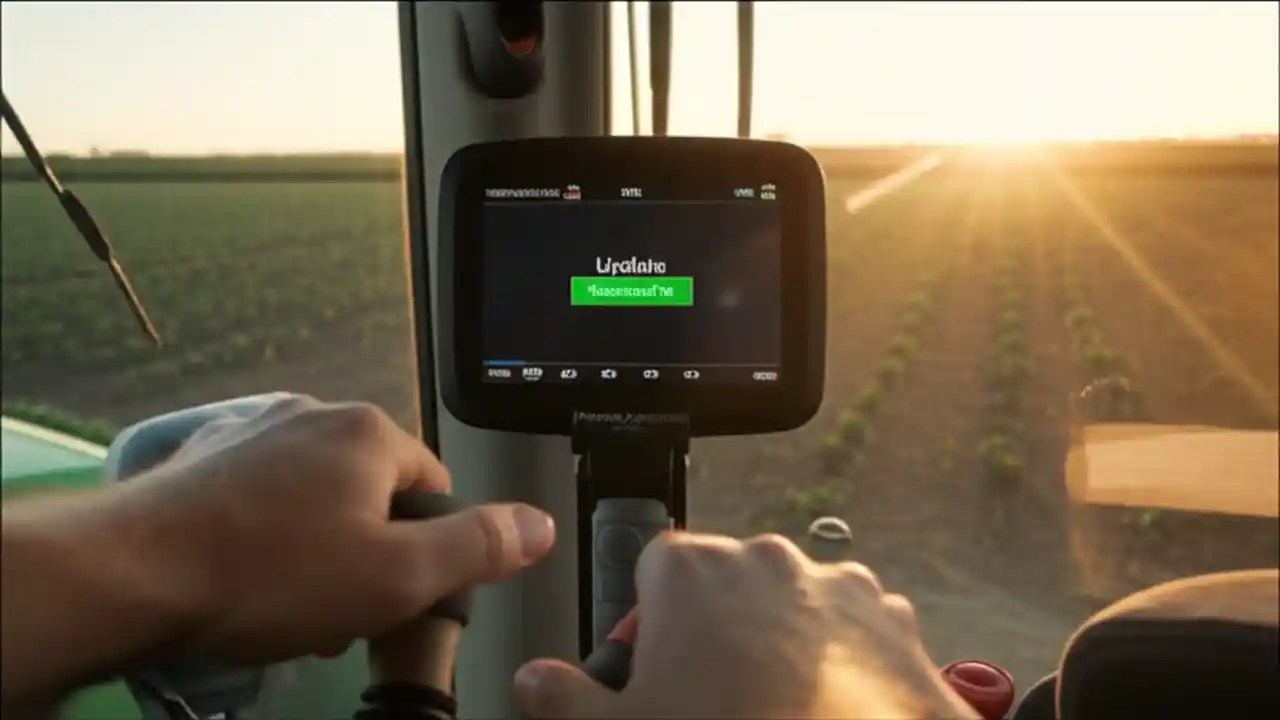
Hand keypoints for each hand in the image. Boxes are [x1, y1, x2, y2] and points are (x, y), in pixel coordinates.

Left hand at [118, 394, 555, 661]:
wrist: (131, 575)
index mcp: (369, 432)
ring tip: (288, 609)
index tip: (394, 596)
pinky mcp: (205, 458)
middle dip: (367, 555)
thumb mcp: (399, 577)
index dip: (425, 550)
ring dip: (318, 552)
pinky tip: (245, 582)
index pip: (435, 487)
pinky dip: (267, 537)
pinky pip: (264, 498)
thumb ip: (478, 546)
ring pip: (316, 498)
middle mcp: (313, 414)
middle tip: (339, 614)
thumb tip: (540, 524)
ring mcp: (253, 431)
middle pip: (373, 493)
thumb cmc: (273, 575)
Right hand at [514, 533, 975, 718]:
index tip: (651, 670)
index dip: (646, 623)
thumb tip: (536, 682)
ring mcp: (837, 585)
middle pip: (724, 584)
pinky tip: (829, 712)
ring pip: (792, 605)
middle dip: (716, 632)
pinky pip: (854, 631)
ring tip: (775, 712)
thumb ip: (563, 698)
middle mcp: (766, 560)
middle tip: (711, 702)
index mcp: (692, 570)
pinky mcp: (894, 620)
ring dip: (781, 644)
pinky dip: (842, 661)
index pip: (650, 568)